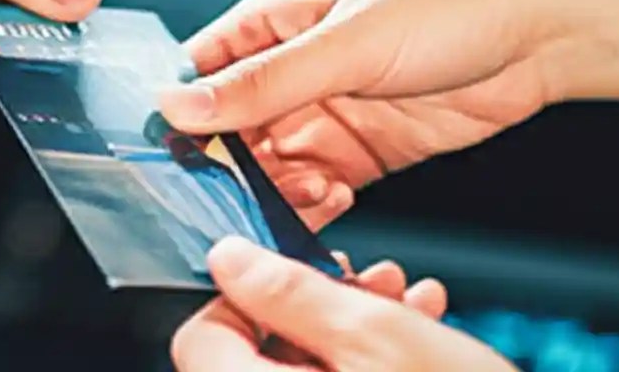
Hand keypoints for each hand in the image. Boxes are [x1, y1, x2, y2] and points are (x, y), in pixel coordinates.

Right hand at [158, 0, 558, 228]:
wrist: (539, 36)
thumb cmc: (446, 6)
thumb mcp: (345, 44)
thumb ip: (263, 83)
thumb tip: (179, 104)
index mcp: (271, 26)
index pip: (198, 72)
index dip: (180, 112)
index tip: (170, 153)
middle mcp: (290, 73)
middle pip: (228, 132)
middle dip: (229, 166)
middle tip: (236, 192)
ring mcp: (324, 115)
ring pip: (270, 168)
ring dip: (275, 190)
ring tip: (306, 190)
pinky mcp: (359, 154)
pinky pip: (316, 191)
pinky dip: (314, 205)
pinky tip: (332, 198)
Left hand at [172, 238, 514, 371]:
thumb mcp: (378, 337)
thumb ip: (292, 293)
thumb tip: (229, 259)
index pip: (199, 338)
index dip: (245, 294)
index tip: (293, 273)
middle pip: (254, 358)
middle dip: (316, 307)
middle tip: (370, 282)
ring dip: (350, 334)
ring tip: (409, 305)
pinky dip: (365, 369)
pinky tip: (419, 340)